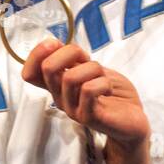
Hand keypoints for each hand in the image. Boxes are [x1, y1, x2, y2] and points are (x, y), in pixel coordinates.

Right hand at [22, 38, 151, 163]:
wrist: (134, 120)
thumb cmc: (114, 94)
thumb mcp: (92, 70)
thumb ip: (75, 60)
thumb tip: (55, 44)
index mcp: (58, 86)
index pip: (29, 73)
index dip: (37, 53)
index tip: (56, 45)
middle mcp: (60, 98)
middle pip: (47, 68)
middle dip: (70, 52)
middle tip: (87, 58)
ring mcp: (72, 109)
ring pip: (71, 76)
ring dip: (94, 68)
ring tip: (104, 78)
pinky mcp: (88, 117)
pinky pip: (88, 90)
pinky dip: (103, 83)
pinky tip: (108, 91)